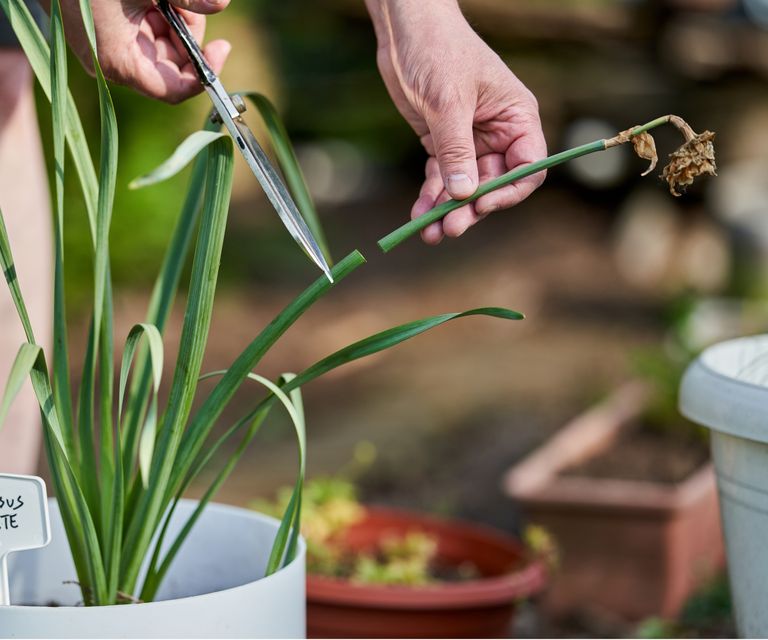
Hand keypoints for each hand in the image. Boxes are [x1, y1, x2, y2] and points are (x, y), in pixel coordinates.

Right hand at [59, 0, 230, 102]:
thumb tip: (221, 2)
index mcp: (119, 64)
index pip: (174, 90)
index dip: (204, 73)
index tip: (222, 48)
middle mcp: (114, 65)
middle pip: (172, 66)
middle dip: (188, 37)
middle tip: (186, 5)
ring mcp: (110, 50)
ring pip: (162, 48)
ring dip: (173, 21)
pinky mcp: (109, 35)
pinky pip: (146, 33)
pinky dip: (158, 15)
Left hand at [366, 0, 546, 243]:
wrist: (404, 28)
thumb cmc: (438, 50)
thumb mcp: (449, 102)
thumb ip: (457, 150)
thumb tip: (466, 194)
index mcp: (516, 118)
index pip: (527, 167)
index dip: (508, 192)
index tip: (481, 205)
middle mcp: (498, 133)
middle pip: (493, 184)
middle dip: (471, 208)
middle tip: (449, 228)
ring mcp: (470, 140)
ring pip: (465, 186)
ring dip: (448, 210)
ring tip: (428, 232)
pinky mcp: (443, 143)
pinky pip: (441, 177)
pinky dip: (430, 196)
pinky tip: (418, 214)